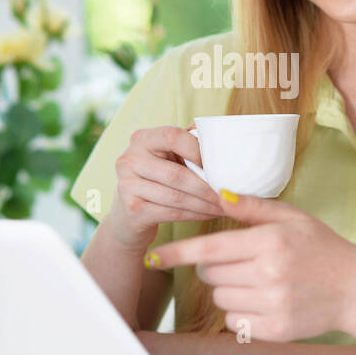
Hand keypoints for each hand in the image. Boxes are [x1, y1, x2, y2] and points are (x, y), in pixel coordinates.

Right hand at [106, 125, 223, 250]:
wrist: (128, 218)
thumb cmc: (157, 182)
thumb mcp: (167, 159)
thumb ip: (188, 147)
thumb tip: (223, 145)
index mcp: (141, 139)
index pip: (173, 136)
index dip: (198, 151)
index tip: (218, 164)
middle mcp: (128, 159)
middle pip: (176, 173)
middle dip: (207, 186)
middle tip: (228, 193)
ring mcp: (126, 185)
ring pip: (176, 196)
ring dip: (205, 203)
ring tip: (225, 206)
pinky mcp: (132, 210)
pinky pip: (171, 213)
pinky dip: (196, 215)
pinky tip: (211, 214)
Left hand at [145, 189, 355, 341]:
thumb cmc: (323, 248)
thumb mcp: (292, 217)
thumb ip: (252, 207)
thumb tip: (216, 193)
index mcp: (270, 242)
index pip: (209, 250)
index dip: (176, 254)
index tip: (152, 258)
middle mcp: (269, 274)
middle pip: (211, 275)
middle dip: (215, 267)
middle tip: (242, 261)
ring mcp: (273, 305)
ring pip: (221, 299)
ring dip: (229, 290)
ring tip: (259, 281)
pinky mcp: (276, 331)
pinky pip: (235, 323)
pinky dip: (242, 313)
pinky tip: (265, 301)